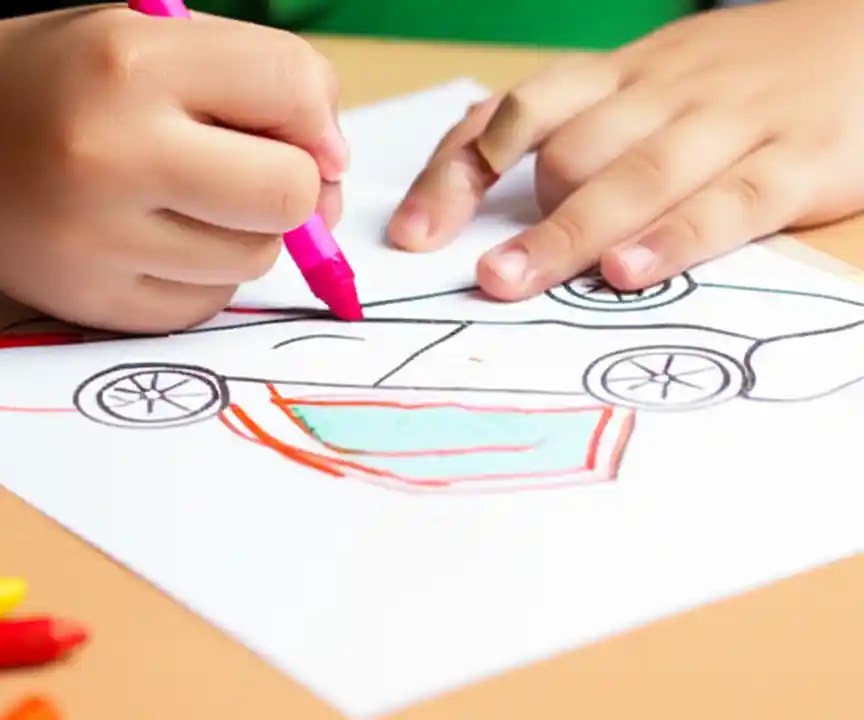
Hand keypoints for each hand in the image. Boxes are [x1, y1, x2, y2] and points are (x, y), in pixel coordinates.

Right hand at [0, 7, 344, 332]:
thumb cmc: (59, 78)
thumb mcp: (149, 38)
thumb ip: (253, 80)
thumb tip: (334, 169)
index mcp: (131, 61)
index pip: (294, 91)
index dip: (315, 116)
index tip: (298, 129)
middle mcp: (110, 154)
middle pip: (287, 195)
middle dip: (294, 186)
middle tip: (260, 174)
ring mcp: (93, 240)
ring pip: (253, 259)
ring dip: (244, 231)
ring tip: (187, 199)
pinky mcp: (86, 303)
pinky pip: (204, 306)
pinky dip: (201, 275)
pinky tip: (154, 238)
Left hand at [388, 0, 863, 299]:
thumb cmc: (741, 76)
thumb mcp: (651, 82)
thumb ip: (576, 121)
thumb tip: (471, 162)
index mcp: (620, 75)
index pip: (518, 113)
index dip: (458, 171)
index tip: (411, 231)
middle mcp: (664, 95)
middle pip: (573, 149)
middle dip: (520, 215)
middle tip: (478, 276)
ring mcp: (732, 126)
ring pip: (638, 175)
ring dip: (569, 230)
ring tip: (516, 279)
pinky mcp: (799, 161)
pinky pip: (729, 201)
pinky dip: (675, 238)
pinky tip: (628, 272)